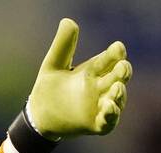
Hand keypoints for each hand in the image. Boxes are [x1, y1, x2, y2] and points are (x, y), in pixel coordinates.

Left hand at [26, 18, 131, 139]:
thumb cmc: (48, 88)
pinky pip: (108, 121)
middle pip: (119, 77)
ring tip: (117, 87)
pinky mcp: (95, 124)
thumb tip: (68, 21)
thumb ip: (62, 45)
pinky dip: (112, 115)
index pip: (110, 59)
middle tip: (122, 67)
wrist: (37, 115)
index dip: (115, 53)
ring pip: (118, 99)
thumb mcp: (53, 64)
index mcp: (94, 70)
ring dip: (120, 94)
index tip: (117, 48)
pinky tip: (109, 107)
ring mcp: (99, 106)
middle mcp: (100, 87)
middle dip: (123, 71)